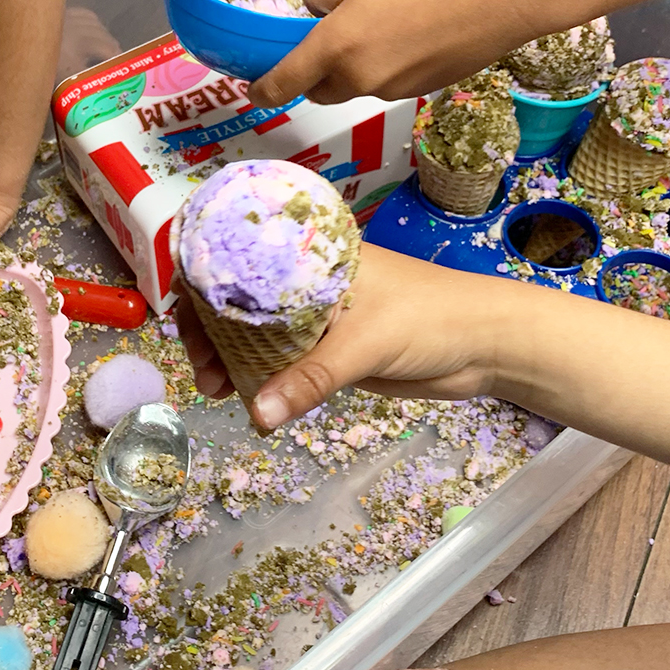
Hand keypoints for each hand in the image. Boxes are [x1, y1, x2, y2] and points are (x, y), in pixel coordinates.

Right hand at [174, 244, 510, 427]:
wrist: (485, 346)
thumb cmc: (430, 317)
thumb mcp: (367, 342)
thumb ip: (312, 378)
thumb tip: (258, 415)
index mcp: (313, 254)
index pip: (242, 253)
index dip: (205, 278)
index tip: (184, 313)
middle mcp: (308, 280)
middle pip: (242, 299)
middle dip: (212, 330)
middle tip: (202, 367)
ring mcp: (319, 317)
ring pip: (258, 334)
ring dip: (231, 358)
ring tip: (215, 388)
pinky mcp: (331, 352)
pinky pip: (283, 362)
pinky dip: (260, 378)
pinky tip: (245, 399)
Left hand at [246, 0, 540, 108]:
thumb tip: (313, 8)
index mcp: (339, 46)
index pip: (288, 81)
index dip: (265, 89)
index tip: (255, 91)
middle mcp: (363, 78)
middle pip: (321, 90)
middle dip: (313, 74)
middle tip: (322, 38)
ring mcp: (397, 88)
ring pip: (358, 86)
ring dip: (353, 67)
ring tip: (377, 23)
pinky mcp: (426, 89)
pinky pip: (390, 82)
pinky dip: (385, 65)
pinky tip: (410, 30)